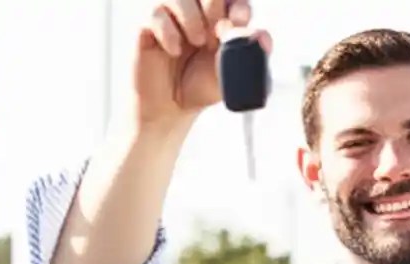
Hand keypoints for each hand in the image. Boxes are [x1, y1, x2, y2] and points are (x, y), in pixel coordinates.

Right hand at [132, 0, 271, 127]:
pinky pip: (155, 12)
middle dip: (214, 6)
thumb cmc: (202, 86)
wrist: (171, 108)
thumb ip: (250, 56)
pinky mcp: (146, 25)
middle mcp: (195, 11)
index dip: (238, 6)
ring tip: (197, 42)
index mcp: (220, 18)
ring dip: (192, 18)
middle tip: (216, 33)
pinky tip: (174, 51)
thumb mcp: (232, 74)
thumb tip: (263, 35)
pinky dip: (168, 32)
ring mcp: (169, 15)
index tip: (238, 22)